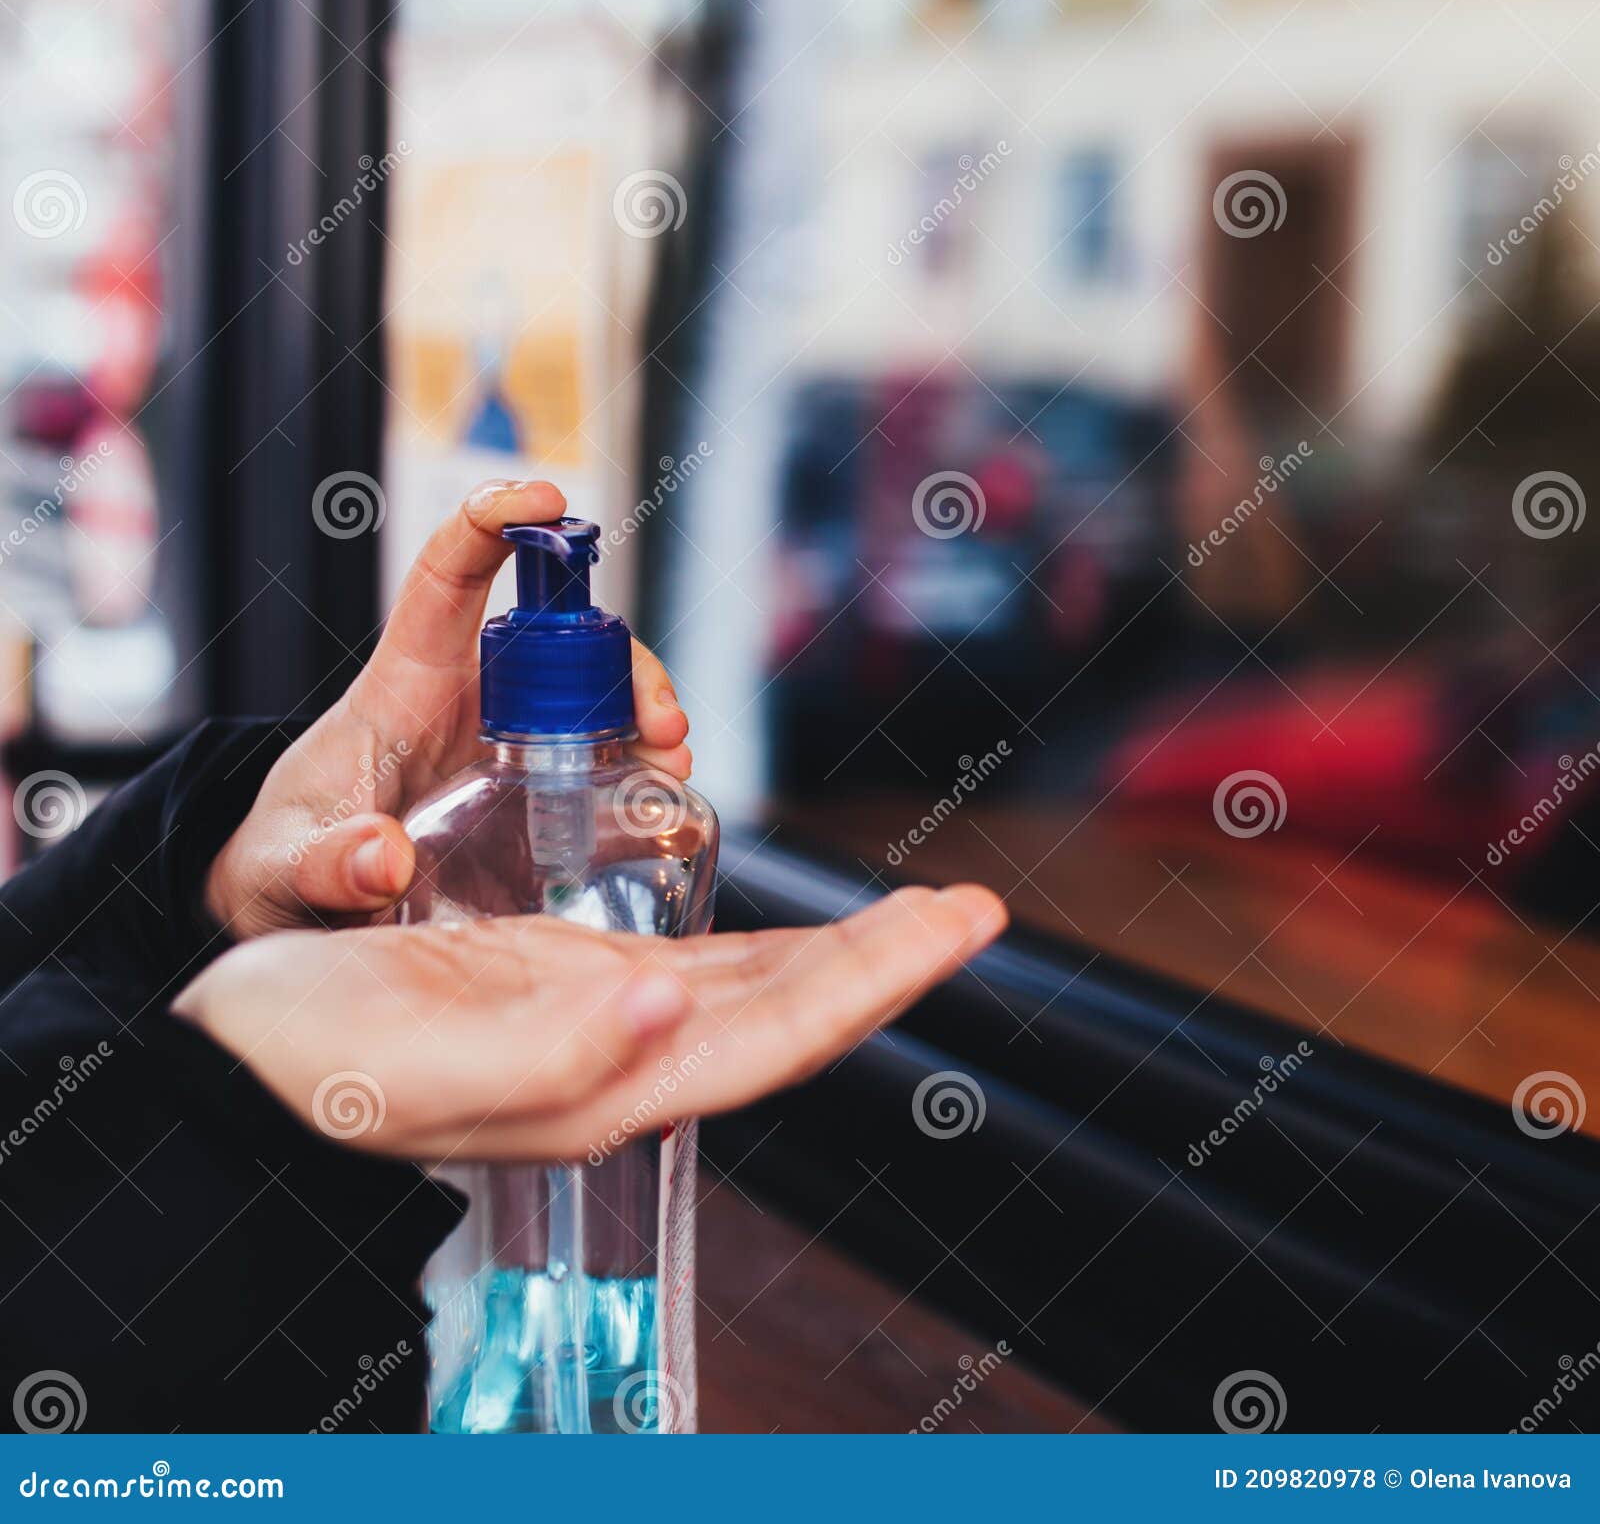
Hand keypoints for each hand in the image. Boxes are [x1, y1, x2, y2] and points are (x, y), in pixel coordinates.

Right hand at [174, 886, 1007, 1161]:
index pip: (779, 1035)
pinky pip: (700, 961)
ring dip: (847, 948)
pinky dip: (767, 938)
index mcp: (606, 1085)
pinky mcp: (573, 983)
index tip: (954, 925)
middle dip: (890, 960)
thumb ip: (547, 1051)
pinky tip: (802, 923)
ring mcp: (607, 1023)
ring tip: (921, 907)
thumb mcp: (411, 1058)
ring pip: (759, 988)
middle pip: (794, 1011)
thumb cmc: (309, 1060)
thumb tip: (665, 1007)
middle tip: (976, 905)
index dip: (875, 980)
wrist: (242, 1055)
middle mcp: (627, 1061)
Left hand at [205, 481, 690, 941]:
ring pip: (597, 698)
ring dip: (646, 718)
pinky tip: (658, 800)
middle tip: (662, 723)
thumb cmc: (284, 856)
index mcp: (406, 682)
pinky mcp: (533, 786)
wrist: (302, 899)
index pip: (449, 575)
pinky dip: (639, 768)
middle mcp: (471, 694)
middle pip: (561, 642)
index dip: (496, 519)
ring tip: (671, 768)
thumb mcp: (284, 866)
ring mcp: (509, 739)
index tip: (548, 500)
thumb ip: (326, 863)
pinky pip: (600, 757)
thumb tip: (385, 858)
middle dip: (624, 664)